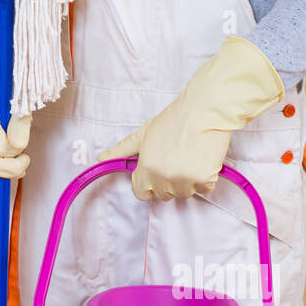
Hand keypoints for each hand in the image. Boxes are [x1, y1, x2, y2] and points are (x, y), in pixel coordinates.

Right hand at [0, 96, 31, 183]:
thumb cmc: (3, 112)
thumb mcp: (16, 112)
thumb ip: (21, 125)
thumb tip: (19, 144)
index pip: (2, 147)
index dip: (18, 151)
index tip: (23, 148)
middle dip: (13, 168)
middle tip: (22, 162)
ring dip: (1, 172)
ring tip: (9, 161)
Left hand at [98, 36, 283, 201]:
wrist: (204, 111)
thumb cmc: (174, 120)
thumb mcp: (142, 134)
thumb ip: (121, 150)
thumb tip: (101, 159)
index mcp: (146, 168)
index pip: (141, 193)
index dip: (147, 184)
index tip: (155, 173)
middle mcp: (164, 178)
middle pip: (163, 194)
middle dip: (167, 181)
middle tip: (175, 159)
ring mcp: (185, 181)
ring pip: (184, 193)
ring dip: (187, 181)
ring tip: (189, 157)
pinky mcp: (205, 179)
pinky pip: (204, 188)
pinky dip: (205, 178)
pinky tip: (202, 159)